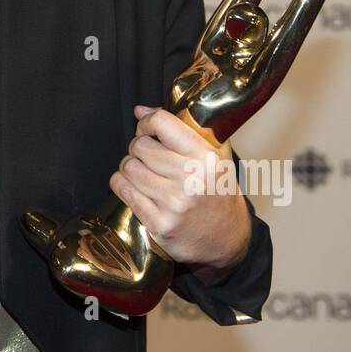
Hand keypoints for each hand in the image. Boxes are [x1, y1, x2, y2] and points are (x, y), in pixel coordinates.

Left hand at [109, 104, 250, 281]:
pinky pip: (123, 191)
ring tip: (143, 173)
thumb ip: (182, 130)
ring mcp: (174, 203)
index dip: (146, 123)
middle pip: (139, 146)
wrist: (227, 241)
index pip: (161, 123)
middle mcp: (191, 179)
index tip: (147, 130)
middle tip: (148, 158)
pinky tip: (135, 187)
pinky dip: (122, 185)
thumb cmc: (218, 194)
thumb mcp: (215, 158)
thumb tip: (141, 110)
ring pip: (128, 168)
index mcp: (205, 157)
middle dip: (138, 149)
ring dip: (130, 168)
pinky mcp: (159, 224)